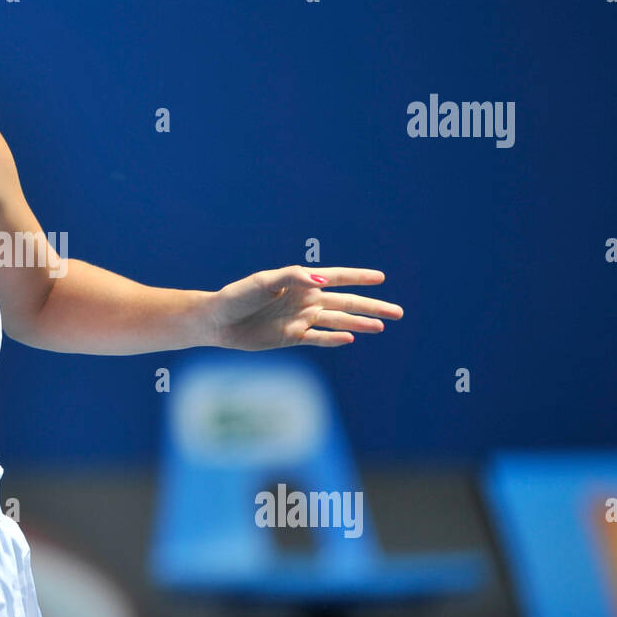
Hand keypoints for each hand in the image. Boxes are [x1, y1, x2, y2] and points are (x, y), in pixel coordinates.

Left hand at [204, 265, 402, 351]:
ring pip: (337, 321)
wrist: (218, 321)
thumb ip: (293, 277)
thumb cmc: (238, 296)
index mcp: (300, 282)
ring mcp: (300, 319)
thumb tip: (321, 280)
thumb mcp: (264, 281)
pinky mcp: (291, 337)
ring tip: (382, 326)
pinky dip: (334, 339)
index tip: (381, 278)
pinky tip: (351, 338)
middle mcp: (304, 300)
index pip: (336, 278)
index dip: (358, 278)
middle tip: (398, 312)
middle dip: (372, 307)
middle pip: (346, 303)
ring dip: (360, 323)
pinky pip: (318, 339)